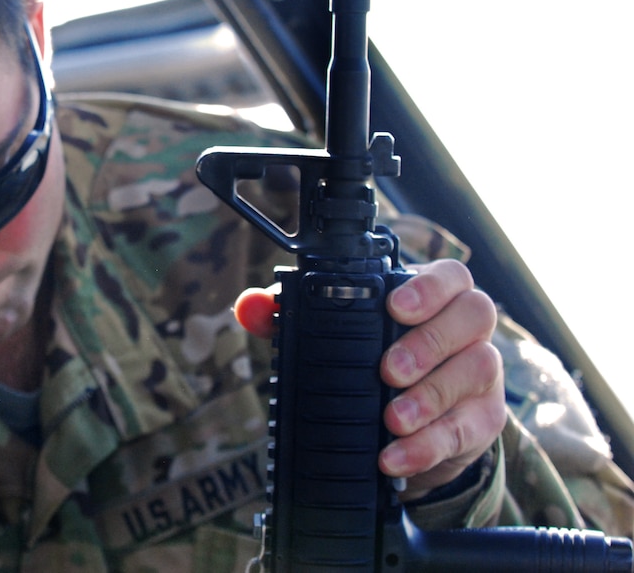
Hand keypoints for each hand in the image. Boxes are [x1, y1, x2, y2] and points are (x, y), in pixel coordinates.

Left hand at [234, 258, 502, 500]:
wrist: (406, 429)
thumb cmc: (371, 363)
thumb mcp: (333, 338)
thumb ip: (286, 316)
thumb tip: (249, 307)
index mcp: (432, 298)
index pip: (449, 275)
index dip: (429, 287)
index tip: (395, 308)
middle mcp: (465, 329)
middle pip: (474, 314)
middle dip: (429, 342)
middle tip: (388, 370)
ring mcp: (481, 373)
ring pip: (477, 369)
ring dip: (430, 397)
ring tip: (392, 419)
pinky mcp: (483, 420)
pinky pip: (468, 428)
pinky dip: (430, 445)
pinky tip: (396, 456)